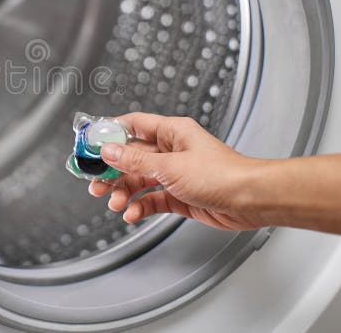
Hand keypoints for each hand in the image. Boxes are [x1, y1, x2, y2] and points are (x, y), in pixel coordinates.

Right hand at [88, 112, 267, 230]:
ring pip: (139, 179)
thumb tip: (108, 152)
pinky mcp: (179, 195)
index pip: (133, 125)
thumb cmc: (222, 175)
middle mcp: (172, 150)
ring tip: (114, 202)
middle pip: (131, 156)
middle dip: (112, 170)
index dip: (109, 133)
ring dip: (124, 191)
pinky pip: (152, 198)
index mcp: (171, 132)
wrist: (250, 201)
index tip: (89, 143)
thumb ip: (136, 161)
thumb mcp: (170, 166)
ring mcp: (175, 173)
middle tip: (95, 182)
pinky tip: (132, 213)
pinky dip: (140, 206)